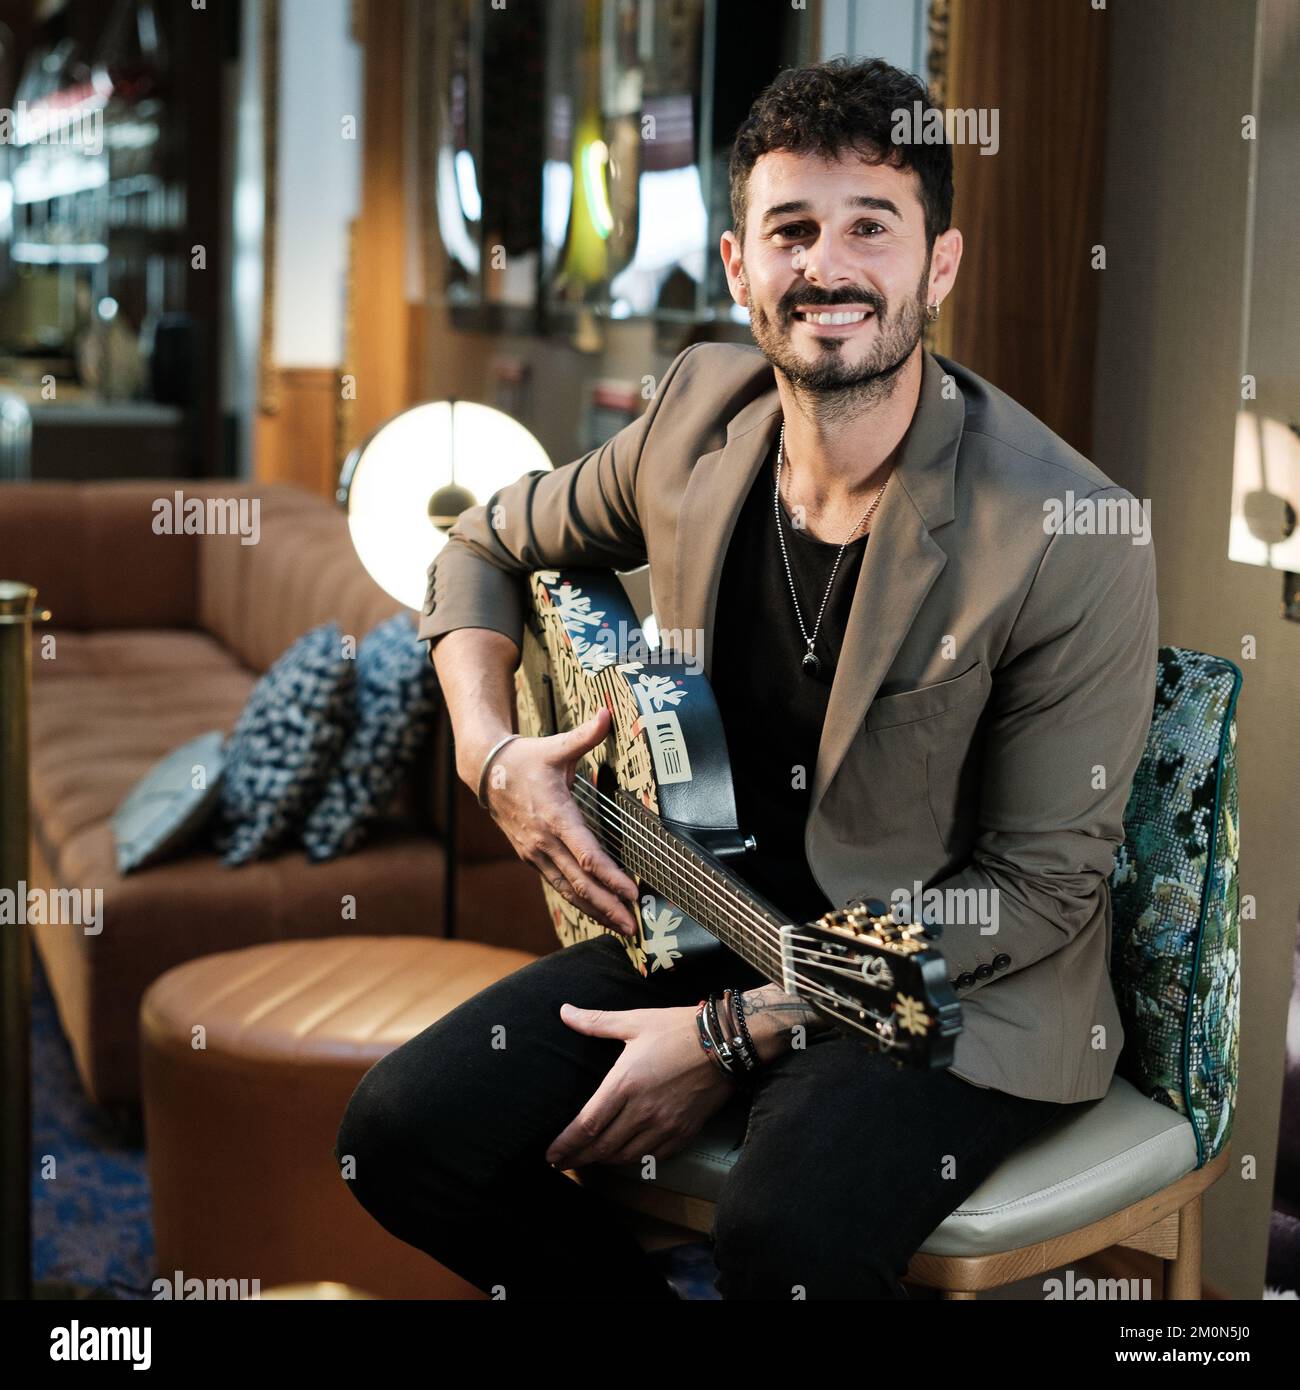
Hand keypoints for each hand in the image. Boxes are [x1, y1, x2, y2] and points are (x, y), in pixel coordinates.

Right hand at [475, 707, 639, 934]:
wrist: (486, 773)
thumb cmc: (527, 759)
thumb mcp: (557, 745)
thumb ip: (586, 734)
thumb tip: (608, 713)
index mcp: (556, 815)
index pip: (587, 854)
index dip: (611, 877)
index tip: (632, 893)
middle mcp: (545, 841)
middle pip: (580, 882)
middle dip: (608, 906)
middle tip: (634, 926)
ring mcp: (536, 853)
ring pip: (568, 890)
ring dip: (596, 911)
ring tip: (622, 927)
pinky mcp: (532, 858)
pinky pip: (558, 885)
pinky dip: (579, 902)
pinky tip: (597, 913)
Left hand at [545, 1004, 738, 1167]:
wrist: (725, 1042)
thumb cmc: (677, 1030)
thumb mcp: (635, 1021)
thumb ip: (596, 1022)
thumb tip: (564, 1012)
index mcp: (625, 1083)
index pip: (587, 1125)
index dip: (566, 1144)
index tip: (551, 1154)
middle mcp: (643, 1110)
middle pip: (603, 1147)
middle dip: (579, 1158)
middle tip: (564, 1163)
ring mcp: (665, 1125)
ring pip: (626, 1156)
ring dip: (605, 1160)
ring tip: (591, 1158)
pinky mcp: (684, 1133)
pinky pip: (653, 1157)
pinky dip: (635, 1159)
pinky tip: (626, 1154)